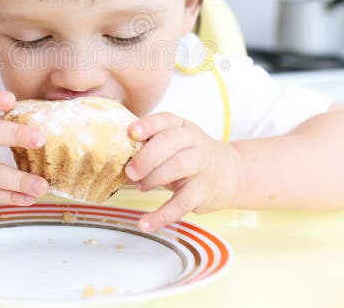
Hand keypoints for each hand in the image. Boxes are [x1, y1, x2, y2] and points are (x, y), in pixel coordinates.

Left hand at [124, 113, 241, 231]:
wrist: (230, 172)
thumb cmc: (189, 155)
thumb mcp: (174, 142)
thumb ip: (149, 145)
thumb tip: (114, 157)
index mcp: (182, 127)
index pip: (165, 120)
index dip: (148, 125)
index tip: (131, 132)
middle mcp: (194, 142)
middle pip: (170, 143)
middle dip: (147, 157)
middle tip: (130, 171)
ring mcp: (201, 166)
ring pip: (178, 167)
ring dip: (154, 178)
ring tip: (140, 187)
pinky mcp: (203, 192)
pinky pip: (181, 204)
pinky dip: (161, 215)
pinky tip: (145, 223)